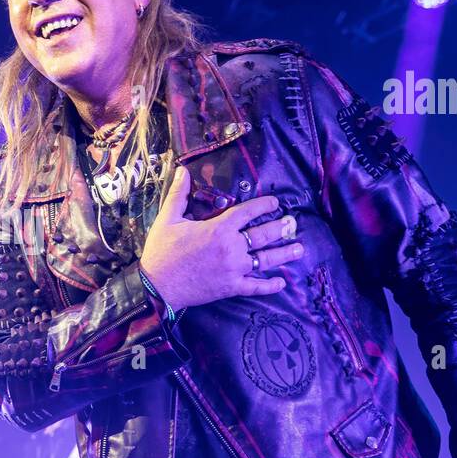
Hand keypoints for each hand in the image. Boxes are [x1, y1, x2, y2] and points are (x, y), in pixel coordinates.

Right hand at [140, 166, 302, 310]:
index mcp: (218, 228)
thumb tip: (182, 170)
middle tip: (293, 224)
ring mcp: (234, 269)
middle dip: (280, 228)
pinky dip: (269, 285)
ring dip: (284, 253)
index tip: (275, 202)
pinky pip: (255, 286)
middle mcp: (232, 248)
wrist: (157, 286)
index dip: (264, 205)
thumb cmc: (161, 251)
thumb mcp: (167, 219)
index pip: (248, 212)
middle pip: (263, 235)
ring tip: (299, 248)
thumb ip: (179, 194)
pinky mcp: (231, 287)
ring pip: (265, 259)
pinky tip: (281, 282)